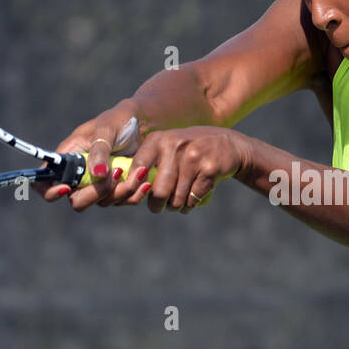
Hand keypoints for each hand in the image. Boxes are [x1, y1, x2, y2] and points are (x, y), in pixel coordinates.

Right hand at [38, 103, 142, 202]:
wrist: (142, 125)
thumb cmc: (117, 121)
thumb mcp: (106, 129)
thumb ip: (99, 151)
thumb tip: (97, 175)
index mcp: (67, 159)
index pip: (45, 182)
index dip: (49, 191)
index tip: (67, 188)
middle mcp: (79, 176)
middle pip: (77, 201)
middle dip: (94, 194)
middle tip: (114, 174)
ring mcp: (97, 185)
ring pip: (101, 203)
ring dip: (117, 191)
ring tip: (130, 170)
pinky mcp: (116, 189)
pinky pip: (120, 201)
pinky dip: (131, 194)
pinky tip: (142, 180)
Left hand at [70, 125, 247, 213]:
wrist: (228, 145)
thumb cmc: (189, 153)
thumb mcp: (167, 150)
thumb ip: (147, 166)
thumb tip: (120, 195)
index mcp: (158, 141)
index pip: (137, 170)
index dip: (132, 189)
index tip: (134, 197)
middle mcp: (173, 145)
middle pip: (158, 191)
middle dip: (159, 205)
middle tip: (161, 207)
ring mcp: (193, 156)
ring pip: (176, 198)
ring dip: (177, 206)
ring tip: (179, 202)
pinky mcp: (210, 167)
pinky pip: (194, 199)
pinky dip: (192, 204)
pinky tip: (194, 198)